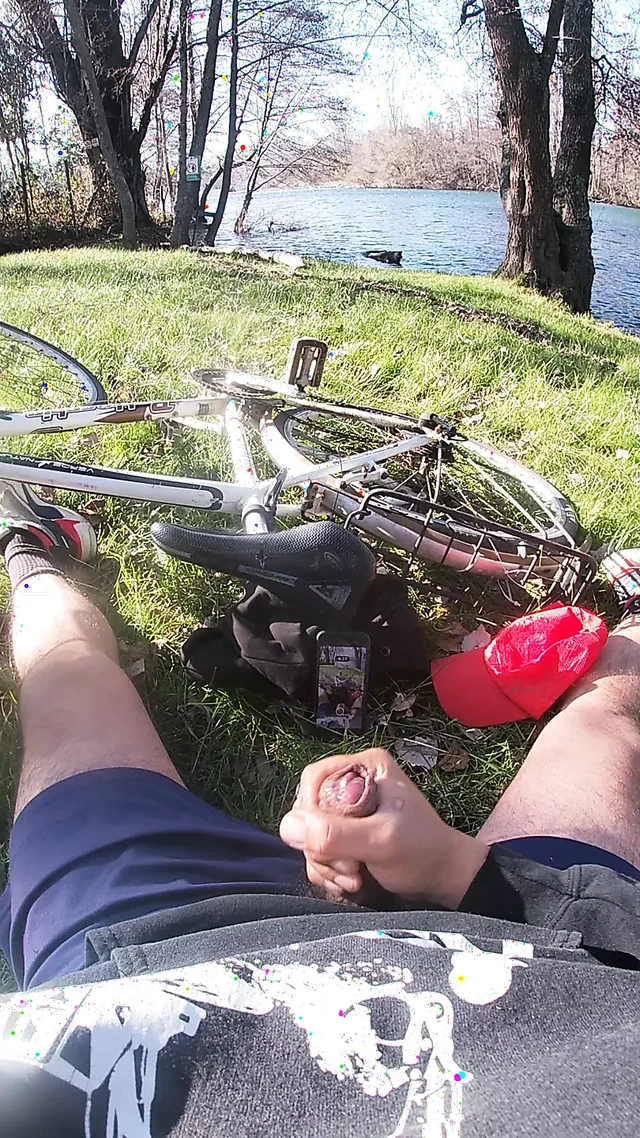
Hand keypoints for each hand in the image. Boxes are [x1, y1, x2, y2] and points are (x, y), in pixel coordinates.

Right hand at [280, 748, 488, 908]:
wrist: (443, 879)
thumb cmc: (421, 852)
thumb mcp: (381, 841)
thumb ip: (336, 834)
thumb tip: (288, 827)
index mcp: (365, 768)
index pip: (312, 780)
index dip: (311, 814)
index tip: (326, 844)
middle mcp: (353, 783)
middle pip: (308, 812)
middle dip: (322, 848)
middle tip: (350, 871)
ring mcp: (348, 811)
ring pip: (310, 836)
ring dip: (326, 865)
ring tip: (355, 881)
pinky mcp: (347, 835)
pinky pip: (318, 851)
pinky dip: (329, 872)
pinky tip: (351, 885)